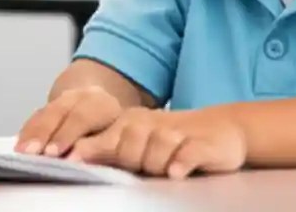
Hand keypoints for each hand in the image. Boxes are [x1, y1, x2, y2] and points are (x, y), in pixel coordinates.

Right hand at [16, 85, 122, 157]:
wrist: (105, 112)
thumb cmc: (114, 138)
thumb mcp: (115, 141)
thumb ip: (99, 148)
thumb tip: (79, 160)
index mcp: (105, 105)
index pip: (84, 116)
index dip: (68, 134)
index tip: (57, 153)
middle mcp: (83, 97)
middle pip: (61, 112)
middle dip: (47, 133)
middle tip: (35, 152)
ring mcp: (64, 100)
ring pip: (46, 114)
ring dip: (32, 134)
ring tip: (22, 151)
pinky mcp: (50, 107)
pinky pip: (35, 118)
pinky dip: (26, 132)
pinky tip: (19, 145)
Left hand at [69, 107, 246, 178]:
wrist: (224, 129)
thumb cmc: (173, 140)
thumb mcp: (137, 141)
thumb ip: (106, 148)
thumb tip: (71, 155)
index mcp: (132, 123)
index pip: (106, 140)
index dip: (89, 152)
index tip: (72, 162)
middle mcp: (152, 124)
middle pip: (129, 146)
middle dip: (130, 161)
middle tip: (142, 167)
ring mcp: (178, 134)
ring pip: (156, 150)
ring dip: (156, 164)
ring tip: (162, 170)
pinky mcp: (202, 145)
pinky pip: (187, 155)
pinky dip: (180, 164)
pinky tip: (175, 172)